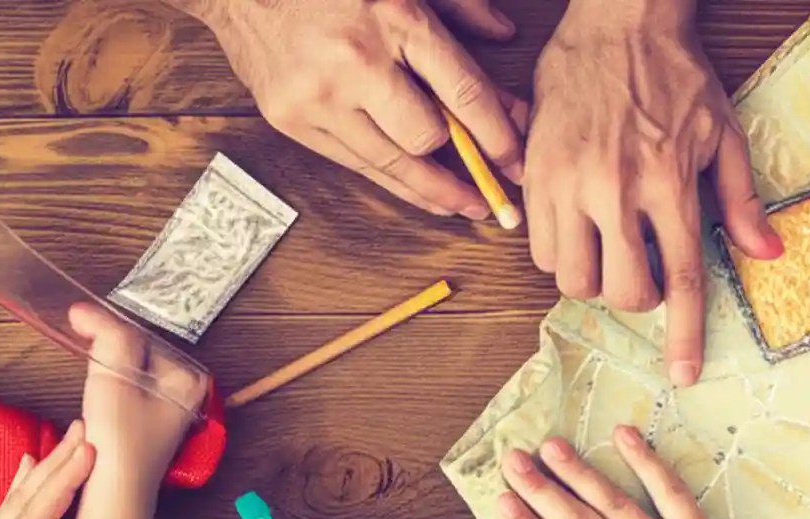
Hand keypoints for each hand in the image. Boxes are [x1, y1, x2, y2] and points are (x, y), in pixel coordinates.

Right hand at [69, 304, 204, 492]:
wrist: (115, 496)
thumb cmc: (121, 440)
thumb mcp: (116, 377)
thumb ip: (109, 337)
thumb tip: (85, 311)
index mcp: (189, 377)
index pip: (143, 336)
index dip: (107, 326)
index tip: (77, 318)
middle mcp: (184, 392)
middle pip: (137, 353)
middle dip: (107, 343)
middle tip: (78, 331)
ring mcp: (164, 411)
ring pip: (128, 371)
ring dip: (103, 362)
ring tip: (81, 355)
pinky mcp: (144, 427)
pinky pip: (123, 392)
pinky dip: (104, 385)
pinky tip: (92, 397)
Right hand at [193, 0, 524, 217]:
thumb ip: (461, 7)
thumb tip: (506, 37)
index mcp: (395, 17)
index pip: (463, 92)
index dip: (498, 136)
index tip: (518, 162)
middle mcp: (357, 61)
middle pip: (427, 136)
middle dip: (464, 163)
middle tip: (496, 186)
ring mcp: (319, 96)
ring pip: (391, 163)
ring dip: (434, 190)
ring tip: (466, 208)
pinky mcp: (292, 120)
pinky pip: (355, 164)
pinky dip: (393, 180)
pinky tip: (421, 192)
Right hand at [524, 1, 782, 386]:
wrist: (617, 21)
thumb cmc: (675, 74)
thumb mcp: (723, 132)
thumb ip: (741, 199)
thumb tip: (767, 253)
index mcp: (670, 183)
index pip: (681, 279)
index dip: (684, 336)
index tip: (683, 375)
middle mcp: (616, 189)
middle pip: (621, 290)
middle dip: (634, 298)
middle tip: (640, 270)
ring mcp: (570, 183)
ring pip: (572, 278)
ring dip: (593, 279)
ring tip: (605, 249)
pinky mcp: (536, 173)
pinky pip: (538, 247)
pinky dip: (559, 253)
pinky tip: (576, 227)